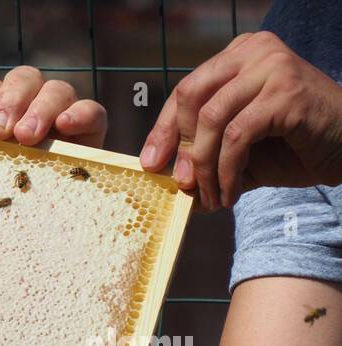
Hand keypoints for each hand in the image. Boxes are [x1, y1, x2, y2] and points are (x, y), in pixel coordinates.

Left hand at [0, 67, 107, 176]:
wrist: (8, 237)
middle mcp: (25, 105)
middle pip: (23, 79)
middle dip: (9, 100)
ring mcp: (58, 116)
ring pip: (56, 90)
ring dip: (40, 108)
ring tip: (25, 137)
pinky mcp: (86, 135)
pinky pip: (92, 111)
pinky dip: (80, 113)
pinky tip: (65, 126)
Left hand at [140, 31, 341, 210]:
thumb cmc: (292, 146)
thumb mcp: (237, 150)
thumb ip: (202, 155)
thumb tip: (164, 177)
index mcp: (238, 57)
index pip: (185, 91)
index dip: (162, 130)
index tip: (150, 164)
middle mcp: (253, 52)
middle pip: (190, 98)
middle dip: (179, 147)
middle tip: (181, 183)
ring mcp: (271, 67)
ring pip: (211, 120)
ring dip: (204, 167)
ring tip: (211, 196)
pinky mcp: (285, 92)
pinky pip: (237, 137)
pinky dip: (227, 172)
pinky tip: (231, 193)